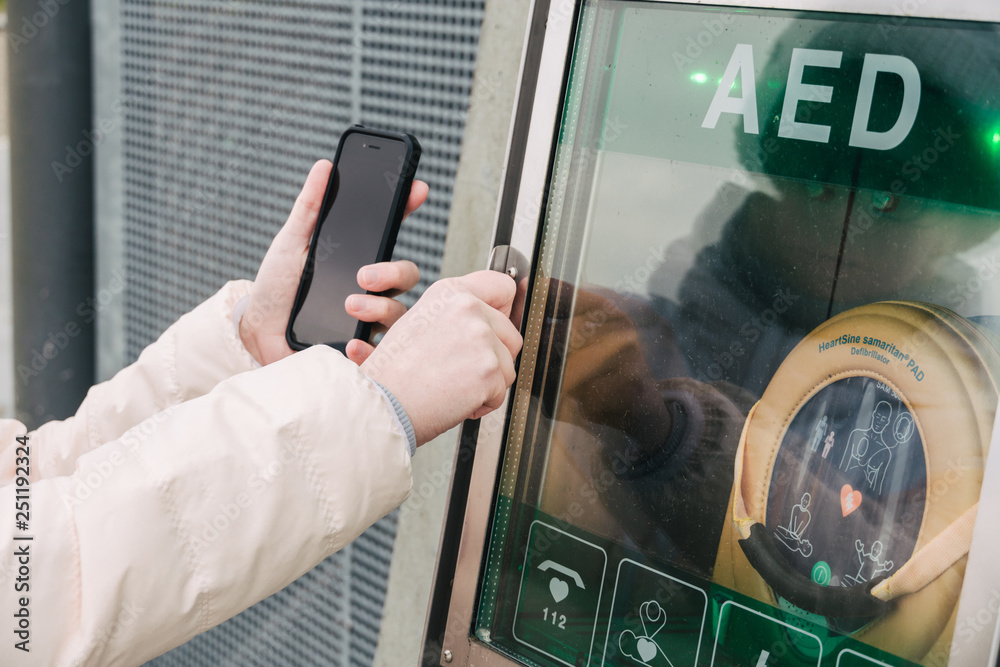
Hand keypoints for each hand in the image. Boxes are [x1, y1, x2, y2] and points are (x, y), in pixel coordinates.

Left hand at [240, 159, 428, 365]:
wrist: (256, 331)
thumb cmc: (277, 286)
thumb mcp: (291, 243)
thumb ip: (310, 208)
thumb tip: (325, 166)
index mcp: (359, 260)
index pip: (391, 233)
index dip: (408, 209)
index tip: (416, 189)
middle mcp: (371, 290)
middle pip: (408, 276)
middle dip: (394, 272)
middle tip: (363, 274)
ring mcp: (368, 321)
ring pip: (400, 316)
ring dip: (378, 308)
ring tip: (348, 305)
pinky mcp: (359, 353)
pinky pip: (382, 355)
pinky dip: (369, 349)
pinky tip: (350, 342)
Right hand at [360, 271, 522, 445]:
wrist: (381, 404)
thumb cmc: (394, 374)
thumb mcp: (419, 324)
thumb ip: (457, 315)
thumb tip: (491, 319)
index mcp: (450, 292)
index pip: (502, 286)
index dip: (506, 310)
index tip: (500, 327)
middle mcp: (468, 307)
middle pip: (511, 335)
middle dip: (492, 360)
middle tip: (459, 371)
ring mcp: (481, 336)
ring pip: (507, 367)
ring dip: (486, 384)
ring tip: (452, 385)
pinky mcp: (489, 368)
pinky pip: (500, 393)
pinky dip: (482, 404)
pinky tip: (454, 399)